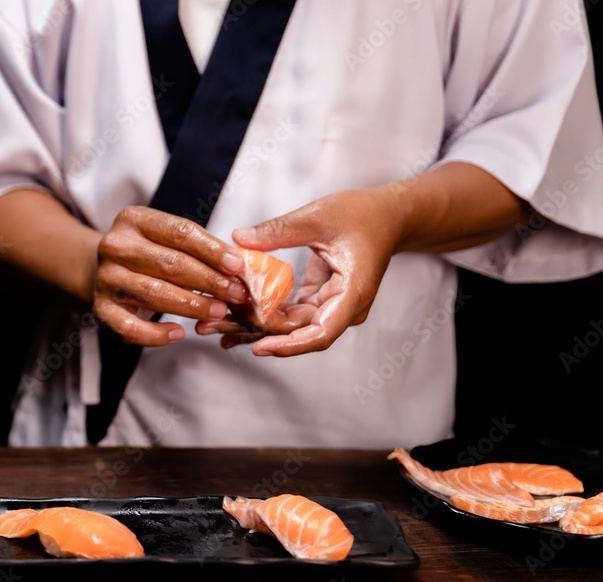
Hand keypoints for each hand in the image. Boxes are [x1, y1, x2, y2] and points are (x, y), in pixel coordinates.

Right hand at [93, 206, 248, 345]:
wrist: (105, 272)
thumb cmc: (148, 255)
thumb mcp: (167, 239)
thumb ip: (197, 248)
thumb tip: (236, 267)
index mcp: (134, 219)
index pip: (180, 232)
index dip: (212, 250)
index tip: (237, 266)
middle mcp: (115, 246)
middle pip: (170, 264)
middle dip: (209, 281)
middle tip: (236, 294)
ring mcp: (106, 278)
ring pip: (155, 294)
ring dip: (192, 305)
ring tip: (219, 311)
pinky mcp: (100, 309)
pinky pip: (131, 328)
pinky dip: (156, 334)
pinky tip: (179, 333)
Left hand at [197, 189, 403, 356]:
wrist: (388, 216)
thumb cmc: (363, 214)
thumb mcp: (319, 216)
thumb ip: (278, 230)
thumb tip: (238, 240)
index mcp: (352, 293)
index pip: (321, 333)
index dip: (290, 345)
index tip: (259, 347)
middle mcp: (343, 308)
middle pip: (298, 333)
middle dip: (256, 332)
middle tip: (215, 326)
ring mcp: (332, 306)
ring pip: (290, 326)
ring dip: (254, 325)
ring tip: (214, 324)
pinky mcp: (320, 299)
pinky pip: (289, 313)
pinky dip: (264, 312)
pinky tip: (234, 314)